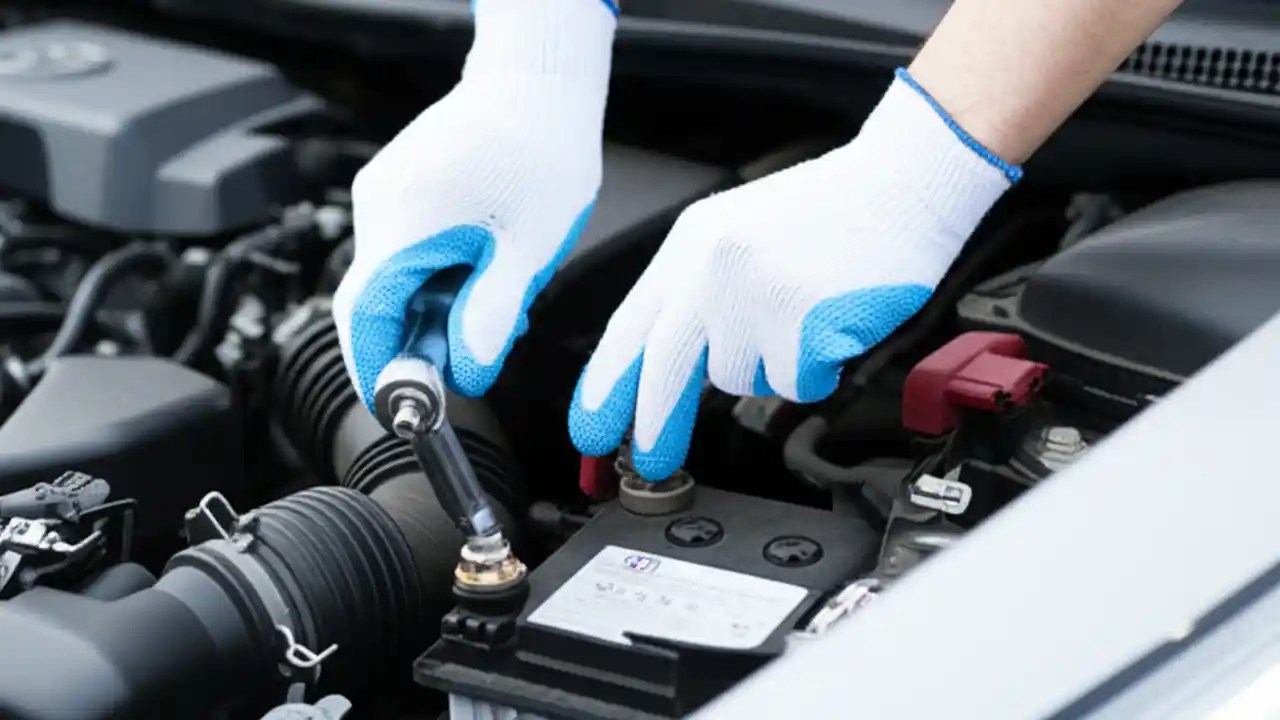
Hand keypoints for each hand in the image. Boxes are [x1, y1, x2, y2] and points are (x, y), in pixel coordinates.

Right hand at [333, 0, 614, 407]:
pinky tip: (482, 277)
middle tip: (469, 362)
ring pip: (394, 282)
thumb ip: (491, 319)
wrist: (539, 81)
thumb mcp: (529, 251)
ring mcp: (386, 195)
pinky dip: (437, 280)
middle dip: (417, 345)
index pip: (364, 320)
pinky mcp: (401, 190)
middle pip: (375, 304)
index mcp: (402, 224)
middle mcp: (378, 207)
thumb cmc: (542, 149)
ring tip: (494, 308)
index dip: (380, 372)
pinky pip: (406, 253)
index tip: (406, 407)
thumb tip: (466, 375)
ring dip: (434, 312)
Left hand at [569, 70, 1019, 479]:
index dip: (605, 388)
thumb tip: (661, 371)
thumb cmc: (826, 212)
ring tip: (800, 316)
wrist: (900, 184)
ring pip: (741, 380)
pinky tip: (830, 324)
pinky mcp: (804, 324)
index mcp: (690, 245)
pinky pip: (795, 383)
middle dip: (654, 423)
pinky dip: (814, 370)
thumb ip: (695, 294)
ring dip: (770, 367)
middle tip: (647, 459)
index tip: (590, 428)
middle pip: (664, 370)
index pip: (629, 329)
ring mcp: (757, 297)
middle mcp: (713, 269)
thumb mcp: (735, 235)